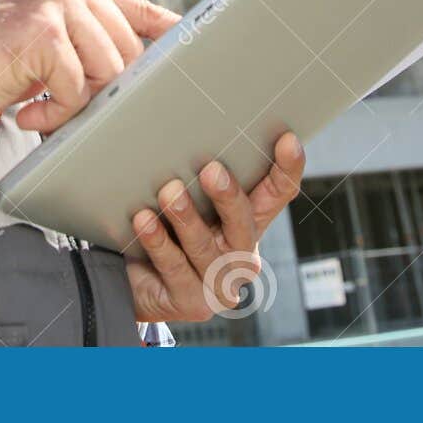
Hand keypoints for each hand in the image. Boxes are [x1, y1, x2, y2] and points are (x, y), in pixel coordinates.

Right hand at [0, 0, 178, 129]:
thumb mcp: (45, 36)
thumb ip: (90, 38)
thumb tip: (153, 65)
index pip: (143, 12)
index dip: (172, 41)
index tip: (199, 65)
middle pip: (129, 52)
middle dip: (104, 90)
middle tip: (63, 104)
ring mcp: (55, 2)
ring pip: (108, 72)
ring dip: (78, 104)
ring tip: (41, 106)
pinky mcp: (42, 33)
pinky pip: (77, 91)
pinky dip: (55, 114)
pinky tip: (26, 112)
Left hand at [125, 131, 304, 322]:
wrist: (134, 284)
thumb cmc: (167, 229)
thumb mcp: (189, 201)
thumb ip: (196, 174)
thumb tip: (182, 119)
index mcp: (249, 222)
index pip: (277, 194)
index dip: (288, 168)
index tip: (287, 139)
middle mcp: (242, 254)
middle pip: (243, 223)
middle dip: (228, 196)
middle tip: (211, 169)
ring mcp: (219, 283)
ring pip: (204, 247)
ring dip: (186, 217)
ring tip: (168, 191)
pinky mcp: (192, 303)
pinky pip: (174, 268)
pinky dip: (158, 242)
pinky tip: (144, 220)